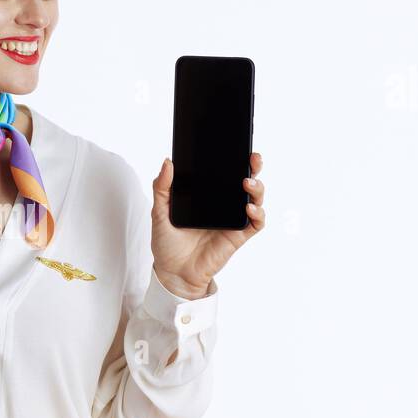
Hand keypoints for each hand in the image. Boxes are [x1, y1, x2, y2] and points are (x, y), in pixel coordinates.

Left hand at [151, 152, 265, 298]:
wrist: (173, 272)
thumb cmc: (167, 243)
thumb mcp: (160, 212)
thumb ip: (162, 188)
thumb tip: (168, 162)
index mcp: (206, 196)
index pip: (224, 172)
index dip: (234, 158)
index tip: (236, 145)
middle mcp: (223, 204)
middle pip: (245, 181)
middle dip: (254, 167)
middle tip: (253, 158)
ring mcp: (232, 219)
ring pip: (255, 198)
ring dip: (257, 188)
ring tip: (247, 182)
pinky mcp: (238, 236)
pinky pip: (255, 223)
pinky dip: (258, 214)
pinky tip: (249, 207)